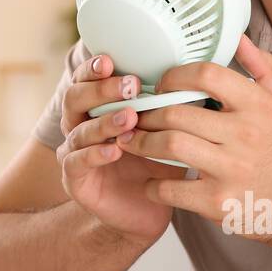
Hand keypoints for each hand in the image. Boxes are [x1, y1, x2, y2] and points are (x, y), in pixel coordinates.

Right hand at [56, 52, 183, 247]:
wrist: (146, 209)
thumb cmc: (157, 163)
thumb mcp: (167, 130)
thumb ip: (171, 105)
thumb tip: (197, 77)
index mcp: (98, 106)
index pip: (87, 78)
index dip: (94, 68)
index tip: (111, 60)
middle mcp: (80, 124)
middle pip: (75, 97)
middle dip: (100, 89)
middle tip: (129, 86)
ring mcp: (74, 151)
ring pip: (79, 129)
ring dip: (104, 121)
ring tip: (129, 118)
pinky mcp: (74, 179)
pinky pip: (76, 162)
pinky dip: (94, 154)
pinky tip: (113, 151)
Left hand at [125, 35, 271, 245]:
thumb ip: (261, 68)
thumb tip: (239, 37)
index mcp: (258, 106)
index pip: (207, 75)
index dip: (175, 76)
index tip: (162, 85)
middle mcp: (245, 134)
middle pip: (177, 112)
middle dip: (148, 113)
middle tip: (136, 116)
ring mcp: (231, 169)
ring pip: (169, 145)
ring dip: (141, 143)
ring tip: (132, 141)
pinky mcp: (218, 201)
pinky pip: (170, 188)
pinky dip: (152, 186)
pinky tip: (150, 181)